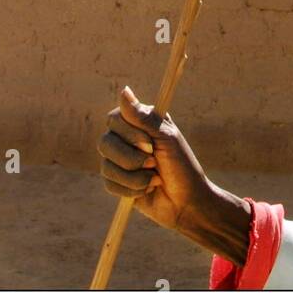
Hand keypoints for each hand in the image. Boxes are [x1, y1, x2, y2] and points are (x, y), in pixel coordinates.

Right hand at [98, 85, 217, 231]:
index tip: (150, 144)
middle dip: (131, 159)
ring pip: (106, 166)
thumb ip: (143, 117)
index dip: (129, 134)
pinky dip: (131, 189)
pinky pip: (109, 184)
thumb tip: (124, 90)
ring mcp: (119, 161)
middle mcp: (125, 139)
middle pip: (104, 143)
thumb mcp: (166, 138)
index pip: (114, 119)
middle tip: (154, 163)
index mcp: (139, 123)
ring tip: (154, 179)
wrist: (187, 202)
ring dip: (135, 177)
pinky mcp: (117, 182)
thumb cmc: (182, 165)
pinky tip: (148, 190)